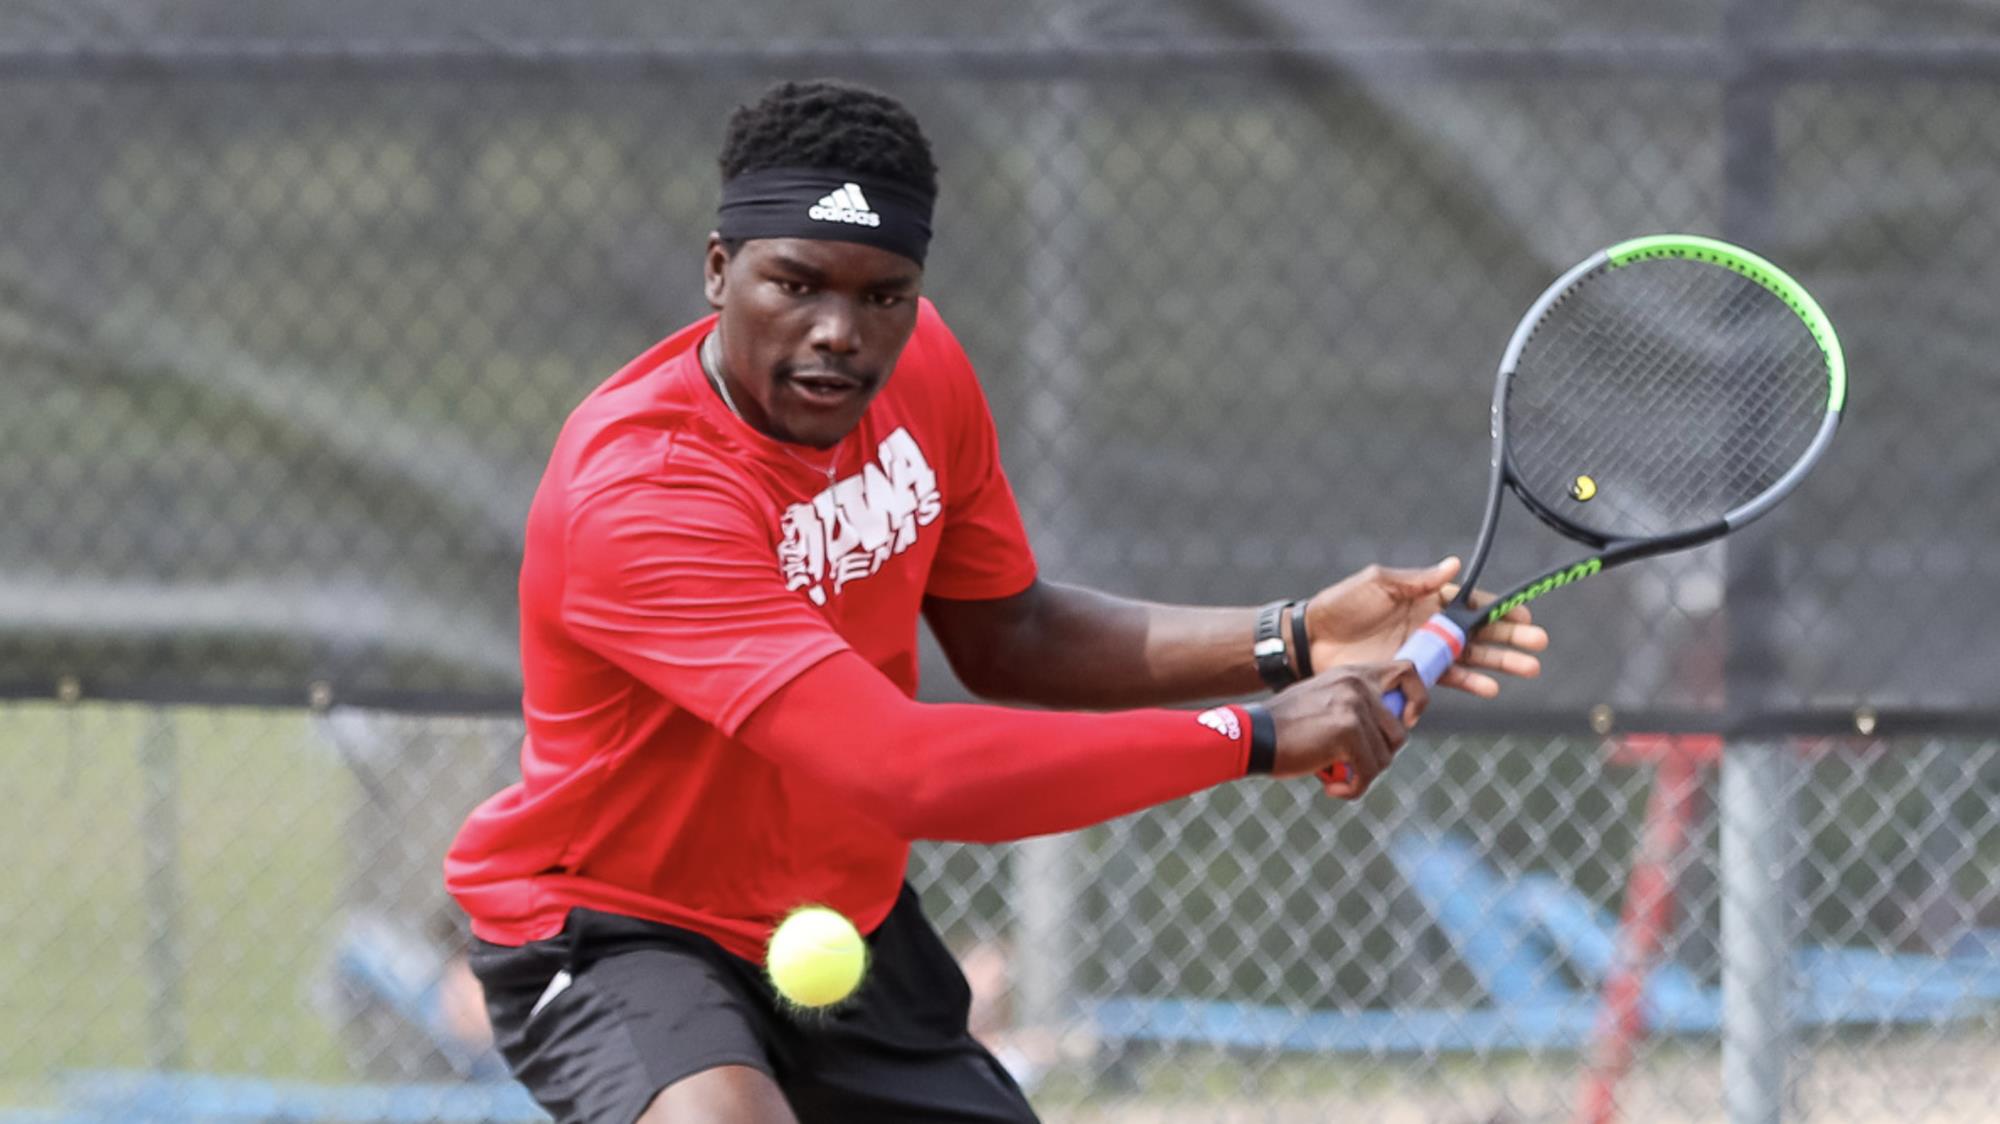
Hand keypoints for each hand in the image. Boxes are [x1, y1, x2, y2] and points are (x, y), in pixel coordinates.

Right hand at [1265, 661, 1428, 798]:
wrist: (1253, 736)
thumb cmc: (1285, 728)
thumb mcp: (1324, 701)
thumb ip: (1355, 706)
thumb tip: (1393, 731)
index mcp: (1353, 674)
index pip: (1407, 672)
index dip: (1416, 700)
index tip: (1404, 723)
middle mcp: (1357, 685)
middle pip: (1398, 733)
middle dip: (1377, 756)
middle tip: (1350, 765)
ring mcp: (1354, 707)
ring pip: (1385, 757)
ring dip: (1363, 775)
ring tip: (1337, 777)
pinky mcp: (1349, 732)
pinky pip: (1369, 772)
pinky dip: (1353, 788)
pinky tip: (1332, 788)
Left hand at [1301, 558, 1547, 697]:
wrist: (1312, 641)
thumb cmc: (1342, 605)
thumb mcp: (1378, 583)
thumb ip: (1417, 581)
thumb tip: (1455, 566)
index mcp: (1426, 599)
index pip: (1471, 603)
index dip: (1499, 609)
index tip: (1525, 615)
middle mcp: (1430, 626)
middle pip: (1480, 633)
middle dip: (1511, 638)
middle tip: (1540, 645)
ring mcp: (1424, 652)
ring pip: (1472, 658)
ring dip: (1500, 663)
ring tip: (1529, 669)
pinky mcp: (1413, 674)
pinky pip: (1449, 679)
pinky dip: (1470, 683)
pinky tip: (1491, 688)